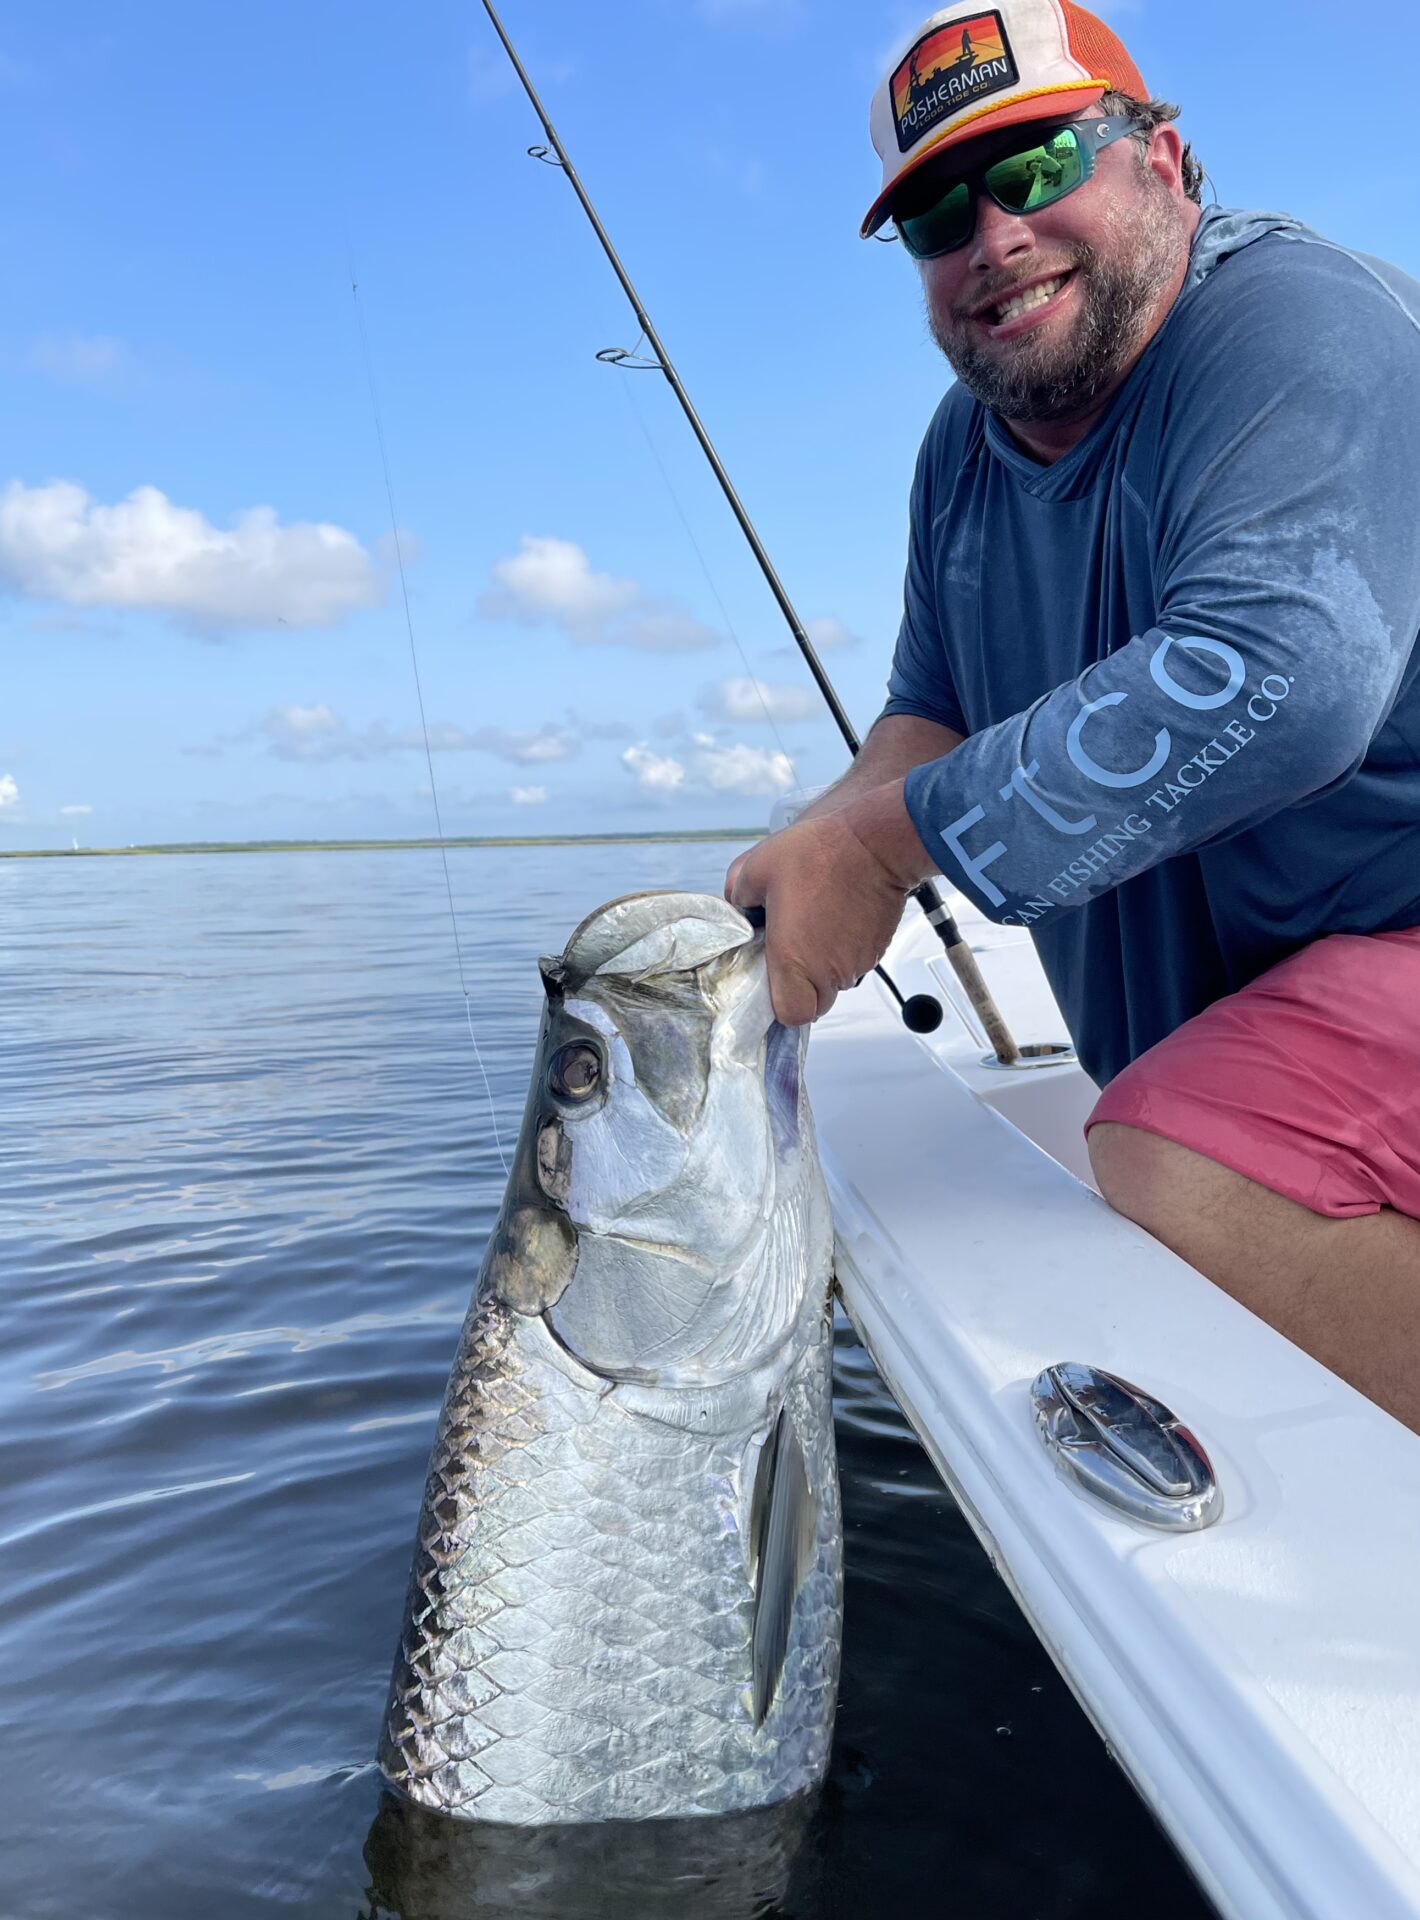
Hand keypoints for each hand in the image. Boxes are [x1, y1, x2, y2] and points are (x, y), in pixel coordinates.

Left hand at [725, 784, 931, 1025]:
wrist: (874, 839)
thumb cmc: (819, 853)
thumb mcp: (758, 867)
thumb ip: (738, 894)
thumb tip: (739, 905)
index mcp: (794, 959)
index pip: (790, 1015)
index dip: (779, 1004)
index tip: (770, 979)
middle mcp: (829, 970)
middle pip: (814, 1002)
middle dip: (800, 985)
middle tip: (789, 950)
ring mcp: (858, 961)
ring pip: (836, 981)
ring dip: (823, 965)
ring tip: (813, 924)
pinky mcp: (877, 946)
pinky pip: (855, 961)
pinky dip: (844, 947)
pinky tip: (834, 915)